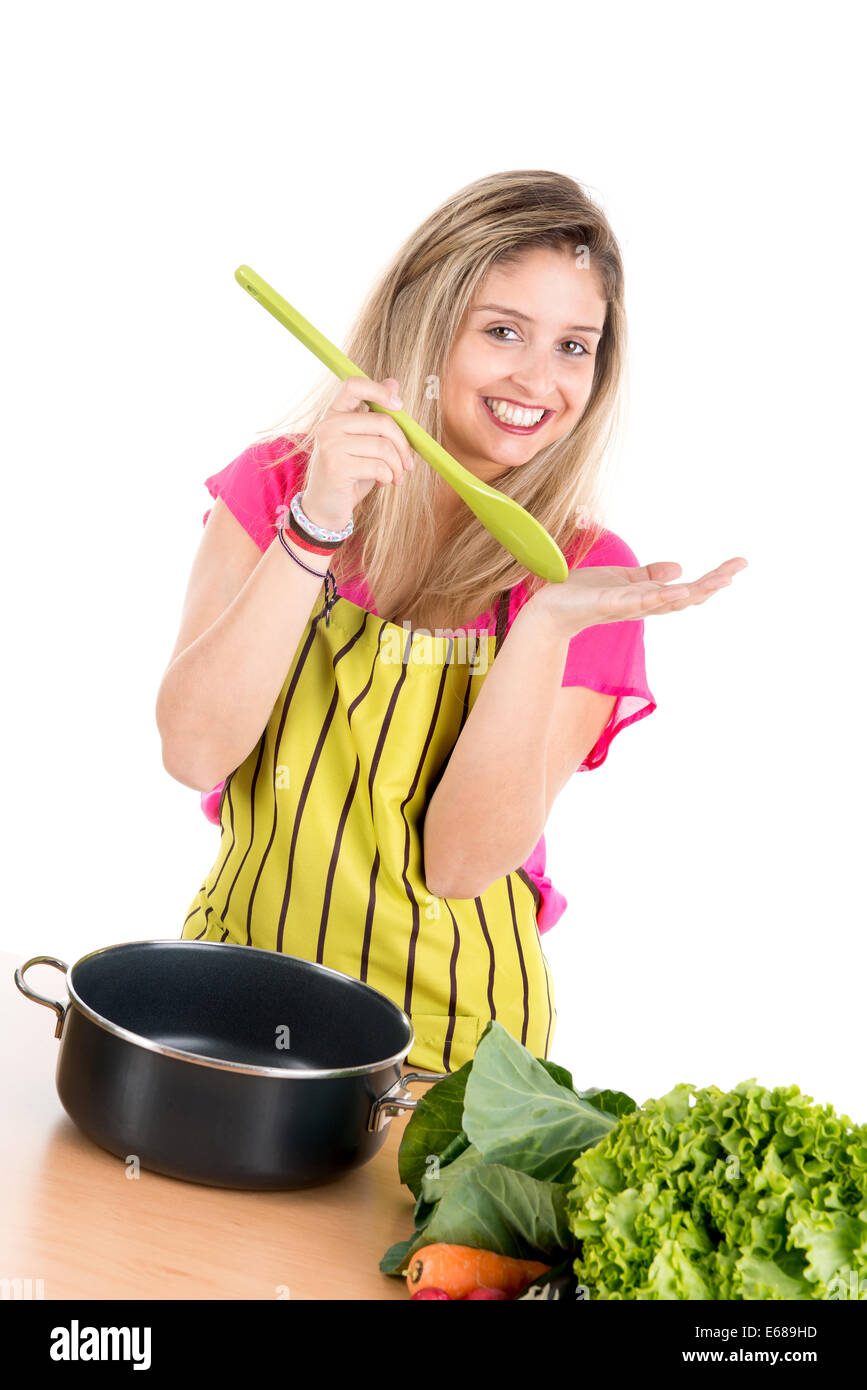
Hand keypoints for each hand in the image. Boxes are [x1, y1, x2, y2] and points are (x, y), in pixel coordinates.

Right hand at [302, 375, 413, 530]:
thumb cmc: (349, 473)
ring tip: (396, 476)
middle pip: (382, 422)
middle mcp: (328, 425)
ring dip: (397, 466)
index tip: (399, 406)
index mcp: (334, 413)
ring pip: (383, 447)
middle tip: (408, 463)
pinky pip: (378, 467)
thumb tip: (393, 383)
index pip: (354, 385)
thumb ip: (376, 416)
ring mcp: (329, 445)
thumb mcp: (365, 442)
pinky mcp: (336, 467)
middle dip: (403, 445)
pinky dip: (388, 477)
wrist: (326, 507)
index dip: (379, 391)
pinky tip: (383, 483)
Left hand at [525, 555, 748, 638]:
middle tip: (738, 568)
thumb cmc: (584, 594)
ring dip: (693, 591)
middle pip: (686, 597)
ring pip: (667, 601)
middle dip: (713, 583)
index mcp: (649, 598)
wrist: (550, 607)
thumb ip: (649, 575)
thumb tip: (679, 568)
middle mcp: (643, 606)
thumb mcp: (623, 579)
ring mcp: (627, 606)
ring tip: (719, 581)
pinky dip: (656, 595)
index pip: (688, 589)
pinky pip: (636, 601)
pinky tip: (674, 587)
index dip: (713, 578)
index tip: (738, 564)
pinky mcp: (608, 604)